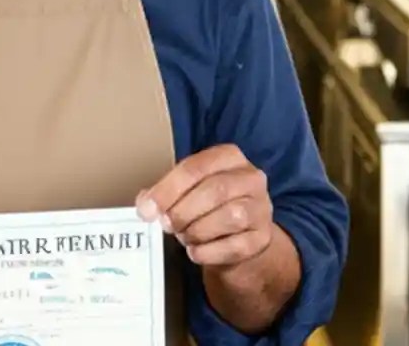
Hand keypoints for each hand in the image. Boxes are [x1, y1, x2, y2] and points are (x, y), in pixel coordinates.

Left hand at [136, 144, 273, 266]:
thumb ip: (165, 193)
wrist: (240, 236)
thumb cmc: (208, 206)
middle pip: (215, 190)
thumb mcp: (188, 190)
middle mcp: (251, 178)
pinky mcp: (262, 238)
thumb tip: (146, 205)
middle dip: (182, 211)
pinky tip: (196, 251)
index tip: (147, 209)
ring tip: (184, 236)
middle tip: (165, 225)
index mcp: (229, 157)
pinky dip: (209, 252)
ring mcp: (261, 208)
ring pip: (230, 217)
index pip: (195, 167)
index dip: (168, 189)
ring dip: (197, 231)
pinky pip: (235, 246)